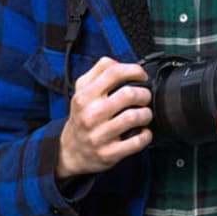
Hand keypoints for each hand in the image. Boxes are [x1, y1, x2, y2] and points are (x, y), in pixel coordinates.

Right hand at [56, 57, 152, 180]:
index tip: (142, 75)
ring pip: (134, 117)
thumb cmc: (81, 117)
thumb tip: (118, 62)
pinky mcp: (109, 153)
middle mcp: (90, 115)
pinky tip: (143, 132)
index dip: (134, 70)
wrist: (70, 151)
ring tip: (144, 115)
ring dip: (146, 114)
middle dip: (144, 94)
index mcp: (85, 96)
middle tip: (145, 98)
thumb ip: (98, 72)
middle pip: (128, 94)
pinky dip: (146, 135)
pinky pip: (136, 141)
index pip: (114, 72)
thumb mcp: (81, 91)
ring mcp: (99, 135)